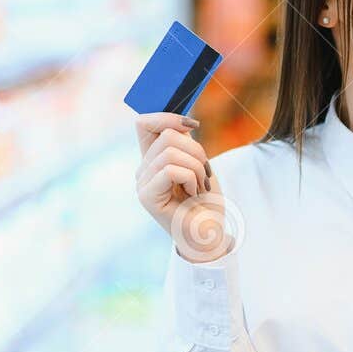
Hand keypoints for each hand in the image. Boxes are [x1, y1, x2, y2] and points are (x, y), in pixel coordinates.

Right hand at [134, 111, 228, 261]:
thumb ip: (185, 143)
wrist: (210, 234)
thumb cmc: (206, 203)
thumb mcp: (198, 164)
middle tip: (204, 174)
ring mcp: (142, 183)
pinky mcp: (147, 196)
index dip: (166, 117)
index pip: (144, 123)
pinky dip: (190, 178)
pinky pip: (170, 170)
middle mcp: (143, 169)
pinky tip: (193, 193)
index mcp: (153, 159)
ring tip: (200, 186)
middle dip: (196, 151)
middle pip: (166, 135)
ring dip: (196, 167)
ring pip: (170, 152)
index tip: (193, 126)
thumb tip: (182, 122)